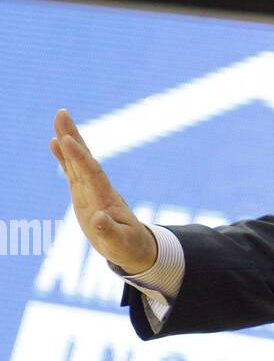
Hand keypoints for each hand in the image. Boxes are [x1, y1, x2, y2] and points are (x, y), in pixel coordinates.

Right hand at [50, 109, 157, 272]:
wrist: (132, 247)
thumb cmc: (128, 246)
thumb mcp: (120, 243)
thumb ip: (109, 231)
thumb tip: (98, 218)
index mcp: (106, 199)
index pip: (92, 173)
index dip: (79, 157)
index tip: (66, 139)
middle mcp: (97, 190)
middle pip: (84, 159)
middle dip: (73, 137)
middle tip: (62, 113)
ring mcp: (89, 190)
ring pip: (77, 161)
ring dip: (68, 140)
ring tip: (59, 118)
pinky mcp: (83, 194)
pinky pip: (71, 171)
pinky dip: (63, 157)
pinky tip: (54, 141)